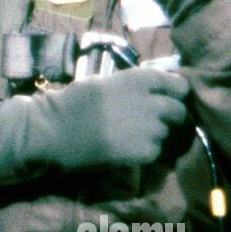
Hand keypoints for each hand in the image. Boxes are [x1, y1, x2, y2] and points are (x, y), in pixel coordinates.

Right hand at [0, 68, 191, 185]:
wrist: (51, 131)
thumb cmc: (74, 103)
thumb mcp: (107, 83)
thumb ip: (135, 86)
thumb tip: (164, 91)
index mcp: (137, 79)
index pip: (179, 84)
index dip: (176, 94)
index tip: (170, 100)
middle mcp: (146, 102)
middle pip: (179, 111)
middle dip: (172, 117)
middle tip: (158, 123)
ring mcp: (145, 128)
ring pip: (167, 133)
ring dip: (157, 136)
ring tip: (135, 136)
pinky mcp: (140, 152)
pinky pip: (155, 151)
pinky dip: (145, 152)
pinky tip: (126, 149)